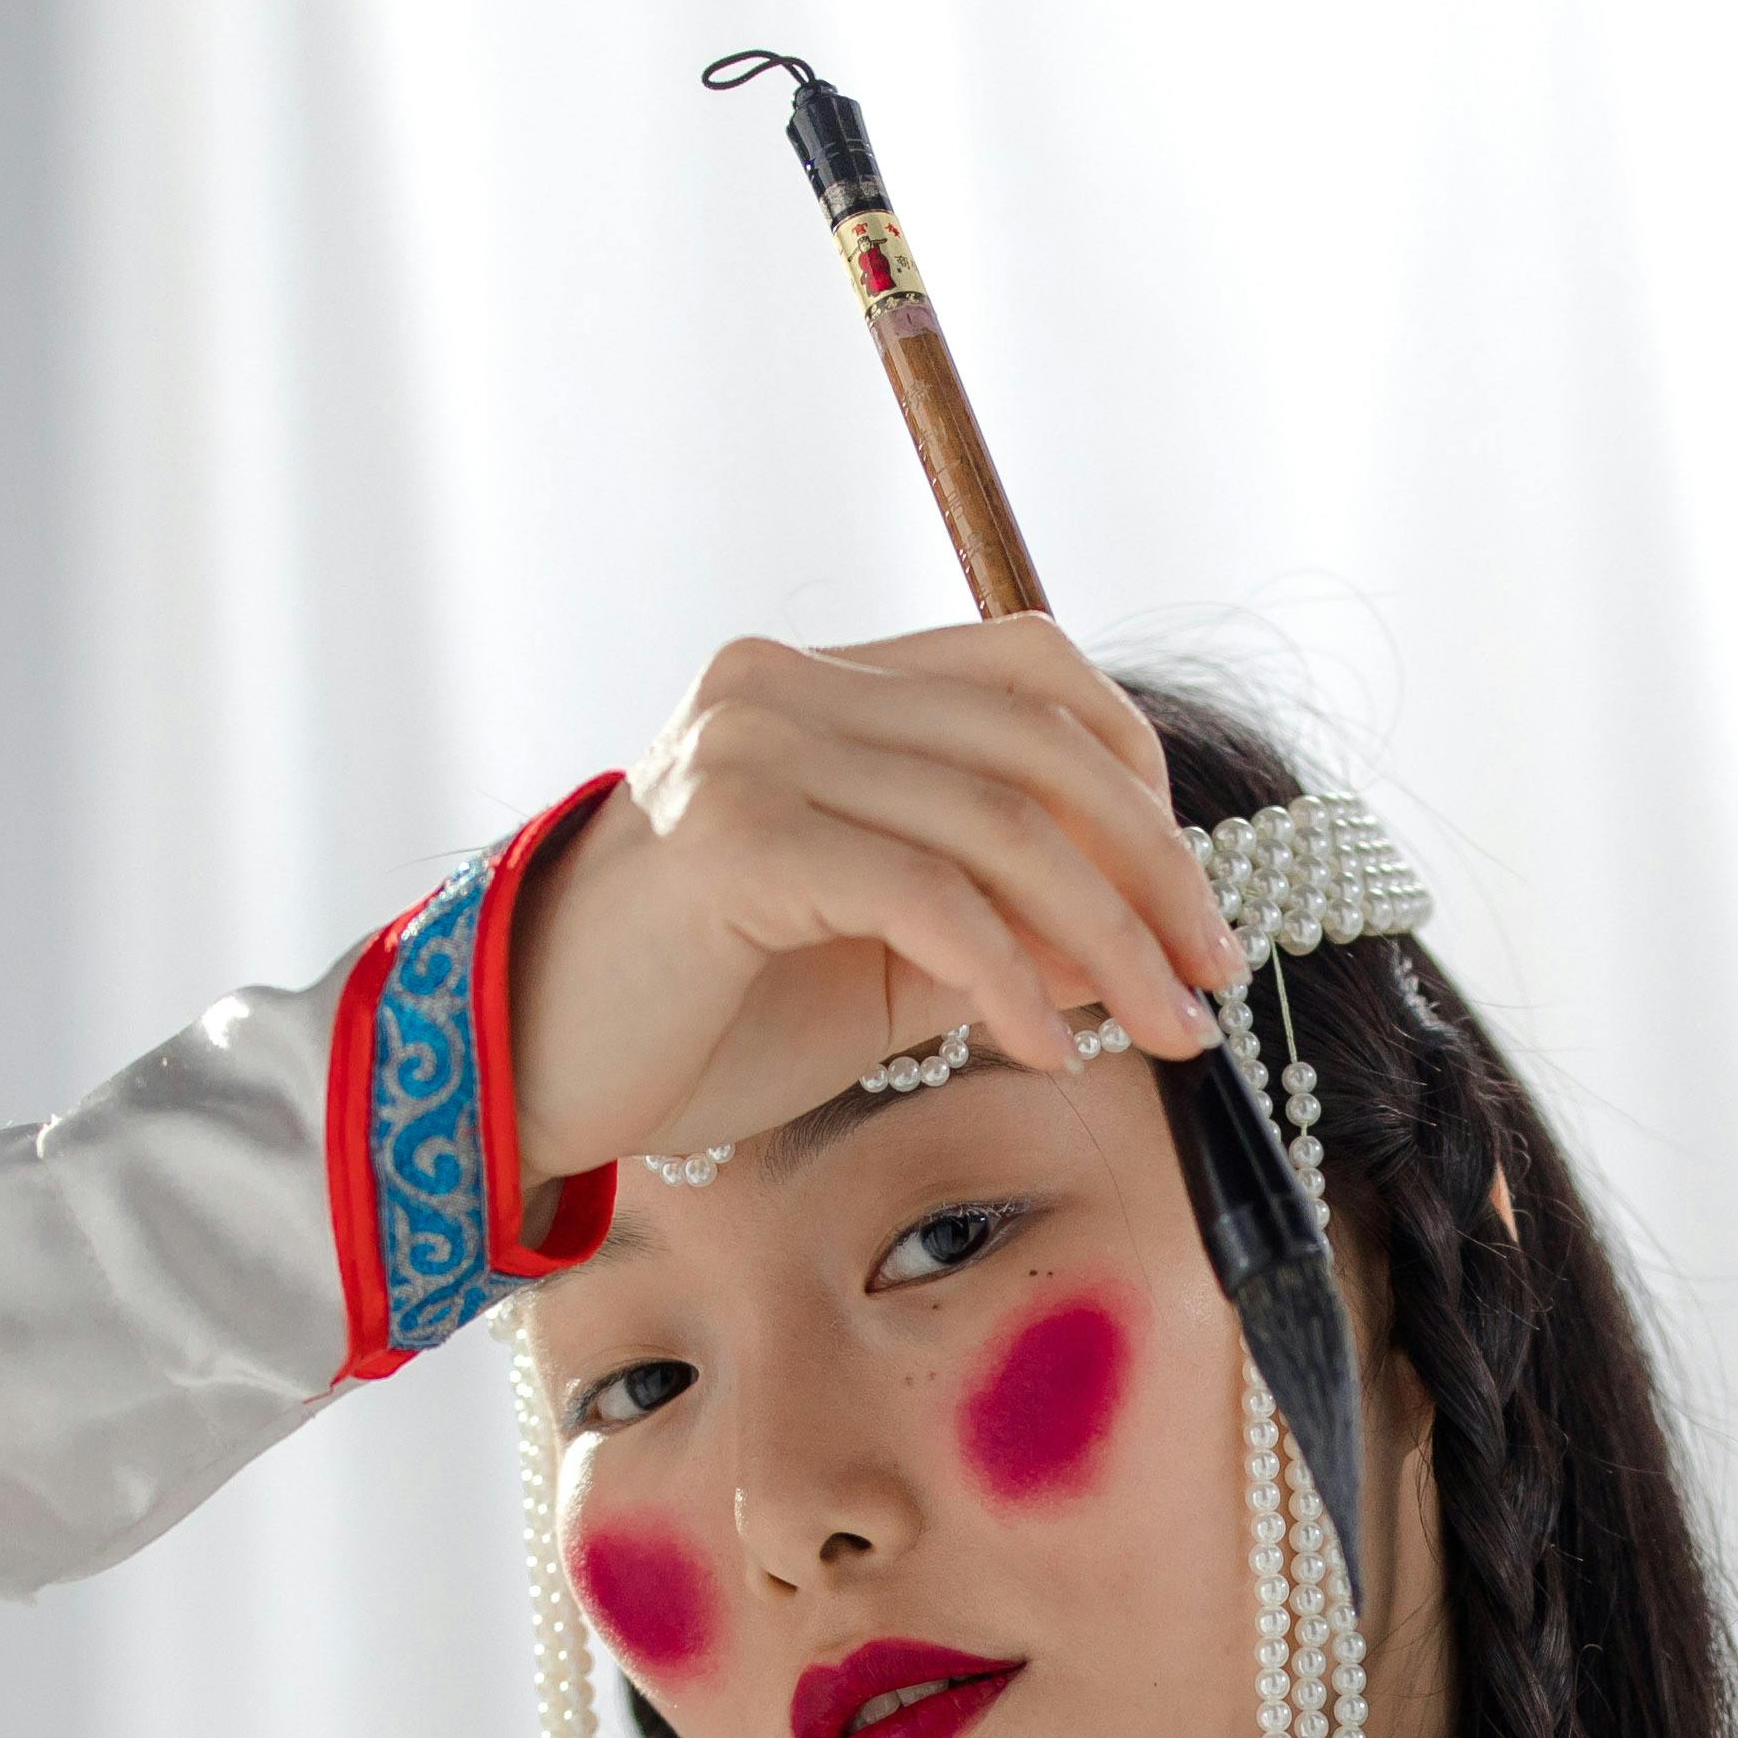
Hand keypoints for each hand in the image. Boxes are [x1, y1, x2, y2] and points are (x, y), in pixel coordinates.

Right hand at [506, 621, 1244, 1177]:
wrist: (526, 1069)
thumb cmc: (697, 1020)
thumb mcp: (883, 964)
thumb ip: (1006, 931)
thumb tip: (1152, 947)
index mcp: (819, 684)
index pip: (1026, 669)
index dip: (1134, 771)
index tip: (1193, 899)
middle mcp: (782, 686)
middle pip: (1036, 742)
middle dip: (1153, 871)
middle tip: (1212, 982)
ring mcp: (749, 749)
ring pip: (999, 822)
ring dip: (1109, 941)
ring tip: (1165, 1035)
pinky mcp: (730, 838)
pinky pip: (923, 898)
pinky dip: (1010, 978)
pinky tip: (1045, 1049)